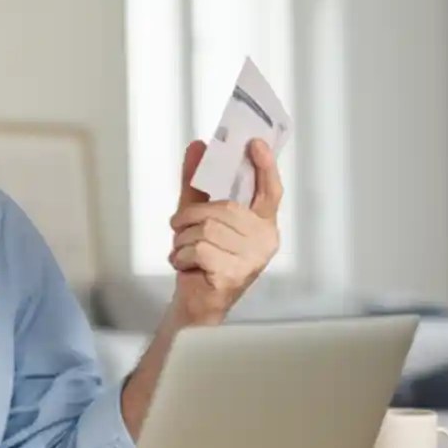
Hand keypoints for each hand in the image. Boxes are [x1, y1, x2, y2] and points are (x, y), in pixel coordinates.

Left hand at [168, 139, 281, 324]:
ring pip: (207, 230)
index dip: (264, 167)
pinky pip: (199, 250)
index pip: (270, 191)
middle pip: (224, 209)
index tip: (254, 143)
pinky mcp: (235, 274)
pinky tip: (186, 266)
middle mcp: (265, 240)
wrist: (195, 304)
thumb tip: (197, 146)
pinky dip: (181, 256)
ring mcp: (253, 259)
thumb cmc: (201, 259)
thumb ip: (197, 183)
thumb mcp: (196, 217)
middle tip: (178, 226)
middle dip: (191, 216)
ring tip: (184, 252)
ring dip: (182, 240)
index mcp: (262, 224)